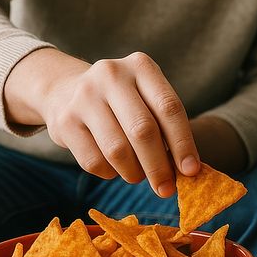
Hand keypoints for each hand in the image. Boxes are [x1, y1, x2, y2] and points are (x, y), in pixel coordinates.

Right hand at [5, 49, 199, 195]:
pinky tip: (114, 168)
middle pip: (143, 130)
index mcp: (141, 67)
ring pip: (117, 150)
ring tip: (139, 176)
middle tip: (167, 189)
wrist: (64, 91)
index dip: (183, 143)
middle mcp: (111, 75)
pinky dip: (110, 173)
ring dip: (134, 173)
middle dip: (159, 166)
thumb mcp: (146, 99)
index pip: (169, 108)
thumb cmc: (123, 102)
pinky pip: (94, 161)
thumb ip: (166, 127)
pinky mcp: (64, 121)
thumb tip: (186, 170)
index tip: (191, 171)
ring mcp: (84, 97)